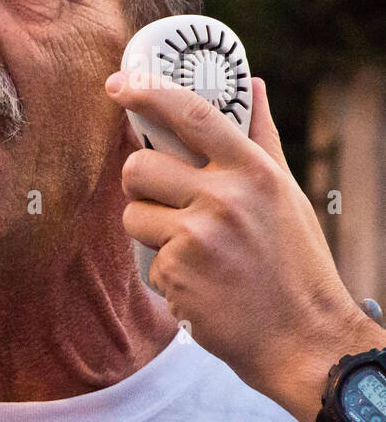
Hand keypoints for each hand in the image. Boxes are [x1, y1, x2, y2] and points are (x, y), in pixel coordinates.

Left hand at [107, 72, 381, 421]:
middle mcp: (225, 196)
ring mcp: (198, 234)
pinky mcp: (176, 271)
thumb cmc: (294, 262)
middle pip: (138, 167)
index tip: (118, 84)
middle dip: (140, 186)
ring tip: (194, 250)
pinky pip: (145, 258)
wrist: (302, 337)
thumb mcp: (285, 194)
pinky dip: (166, 271)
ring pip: (132, 215)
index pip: (191, 114)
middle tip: (166, 203)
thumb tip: (252, 84)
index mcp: (253, 170)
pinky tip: (202, 282)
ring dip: (150, 232)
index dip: (148, 92)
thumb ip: (260, 138)